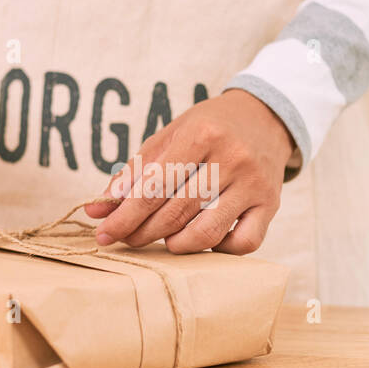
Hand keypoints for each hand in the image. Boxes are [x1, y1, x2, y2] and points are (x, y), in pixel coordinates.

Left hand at [85, 89, 293, 254]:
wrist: (264, 117)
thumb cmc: (208, 128)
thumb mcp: (169, 136)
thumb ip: (134, 172)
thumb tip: (96, 209)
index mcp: (201, 134)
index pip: (153, 188)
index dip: (124, 217)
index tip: (104, 234)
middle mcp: (232, 157)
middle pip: (176, 212)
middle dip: (143, 233)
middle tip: (126, 239)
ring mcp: (255, 184)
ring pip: (207, 232)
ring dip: (176, 244)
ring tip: (163, 239)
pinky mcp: (271, 205)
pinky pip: (243, 243)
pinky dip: (218, 249)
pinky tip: (202, 239)